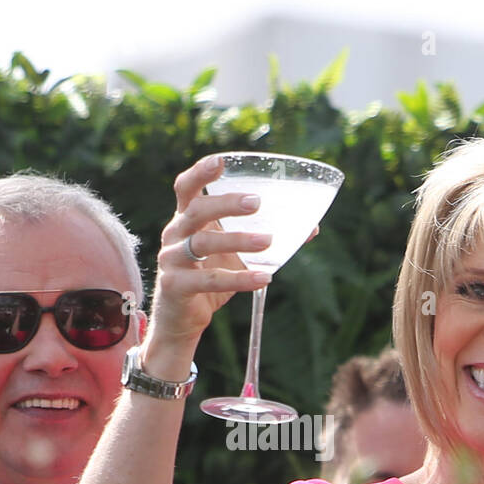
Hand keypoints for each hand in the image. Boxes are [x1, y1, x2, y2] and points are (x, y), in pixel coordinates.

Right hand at [147, 155, 275, 349]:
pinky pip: (209, 279)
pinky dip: (238, 278)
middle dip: (227, 204)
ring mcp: (171, 260)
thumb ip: (262, 238)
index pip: (186, 188)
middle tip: (258, 203)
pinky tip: (263, 278)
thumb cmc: (210, 278)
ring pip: (202, 245)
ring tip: (268, 241)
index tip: (221, 161)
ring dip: (237, 240)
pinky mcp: (175, 286)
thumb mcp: (235, 254)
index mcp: (186, 220)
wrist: (182, 321)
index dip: (201, 173)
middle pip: (197, 211)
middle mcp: (175, 235)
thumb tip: (311, 228)